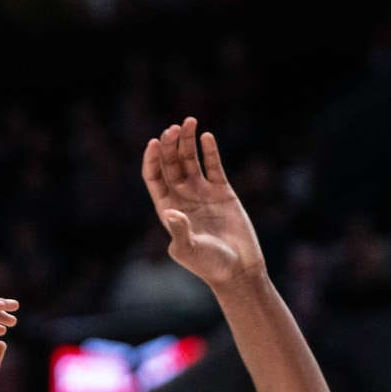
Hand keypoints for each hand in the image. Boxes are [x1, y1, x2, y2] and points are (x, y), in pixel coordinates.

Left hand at [142, 117, 264, 289]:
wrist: (239, 269)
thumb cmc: (210, 265)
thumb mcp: (189, 250)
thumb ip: (179, 231)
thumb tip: (172, 212)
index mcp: (168, 209)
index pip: (154, 177)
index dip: (152, 159)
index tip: (155, 143)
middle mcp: (182, 197)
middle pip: (170, 163)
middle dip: (170, 144)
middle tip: (174, 128)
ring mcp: (201, 192)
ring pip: (190, 159)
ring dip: (187, 141)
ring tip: (189, 122)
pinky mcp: (222, 191)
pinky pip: (213, 165)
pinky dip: (210, 150)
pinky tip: (207, 136)